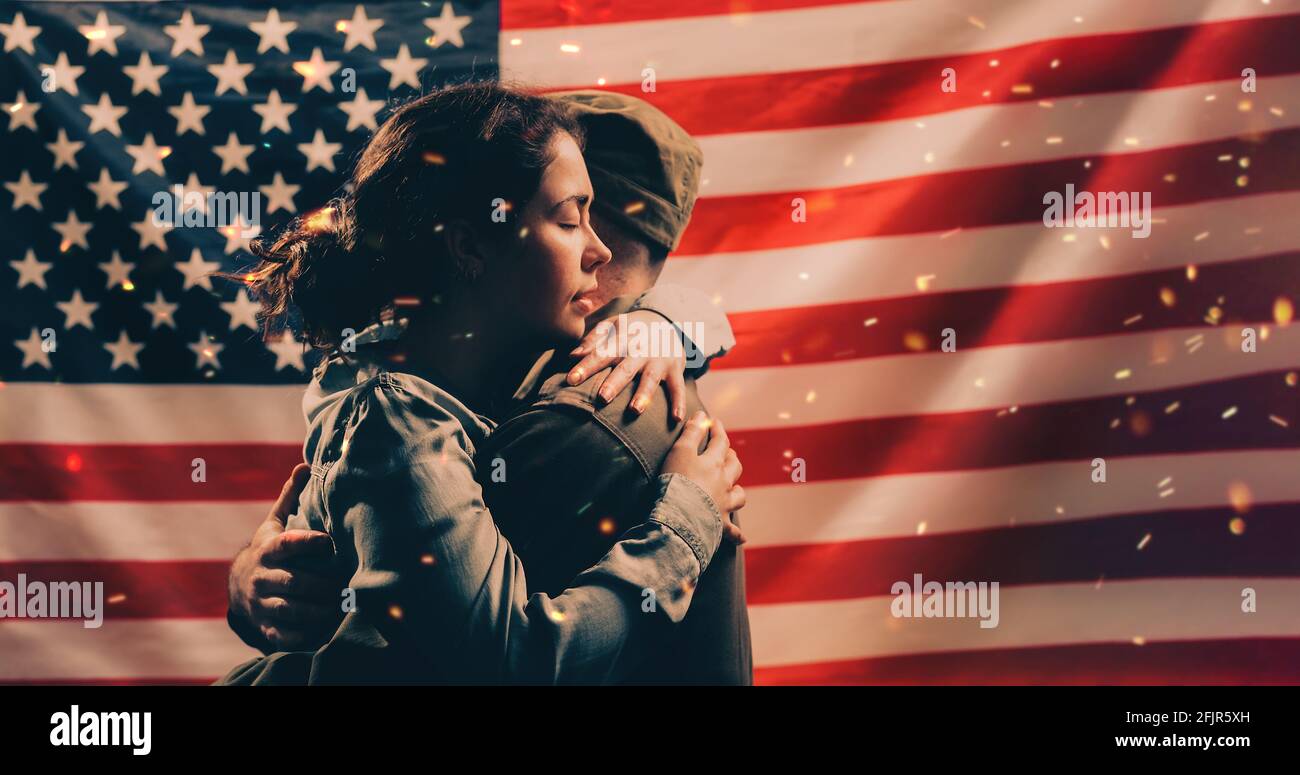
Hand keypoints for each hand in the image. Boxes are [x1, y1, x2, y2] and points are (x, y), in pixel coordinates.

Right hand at [228, 464, 342, 649]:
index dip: (309, 543)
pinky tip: (326, 633)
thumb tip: (305, 465)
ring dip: (318, 612)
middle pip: (294, 582)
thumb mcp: (274, 524)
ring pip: (290, 610)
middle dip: (322, 585)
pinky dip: (305, 637)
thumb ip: (290, 498)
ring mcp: (262, 604)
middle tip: (349, 586)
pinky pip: (284, 635)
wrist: (238, 587)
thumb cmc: (269, 550)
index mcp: (268, 549)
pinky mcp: (266, 626)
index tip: (331, 543)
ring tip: (343, 609)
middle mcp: (263, 577)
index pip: (288, 544)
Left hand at [566, 311, 688, 421]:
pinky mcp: (675, 369)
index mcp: (622, 339)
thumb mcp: (611, 326)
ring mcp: (660, 359)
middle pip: (626, 367)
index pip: (602, 353)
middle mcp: (641, 349)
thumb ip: (593, 341)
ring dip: (644, 394)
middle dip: (615, 382)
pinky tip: (676, 419)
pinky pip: (678, 387)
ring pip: (651, 378)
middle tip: (602, 397)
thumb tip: (572, 356)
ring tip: (635, 409)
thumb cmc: (629, 330)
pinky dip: (679, 402)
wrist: (665, 321)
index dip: (586, 366)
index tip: (571, 379)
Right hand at [663, 412, 746, 544]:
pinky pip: (733, 532)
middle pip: (734, 466)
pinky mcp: (720, 526)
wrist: (679, 518)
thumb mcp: (680, 451)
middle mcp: (724, 483)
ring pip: (739, 495)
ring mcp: (724, 505)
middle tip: (726, 453)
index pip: (720, 441)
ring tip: (733, 488)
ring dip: (737, 491)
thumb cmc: (676, 482)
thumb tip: (703, 415)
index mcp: (714, 463)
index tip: (714, 422)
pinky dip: (737, 534)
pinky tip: (741, 537)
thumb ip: (692, 432)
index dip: (717, 430)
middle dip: (731, 457)